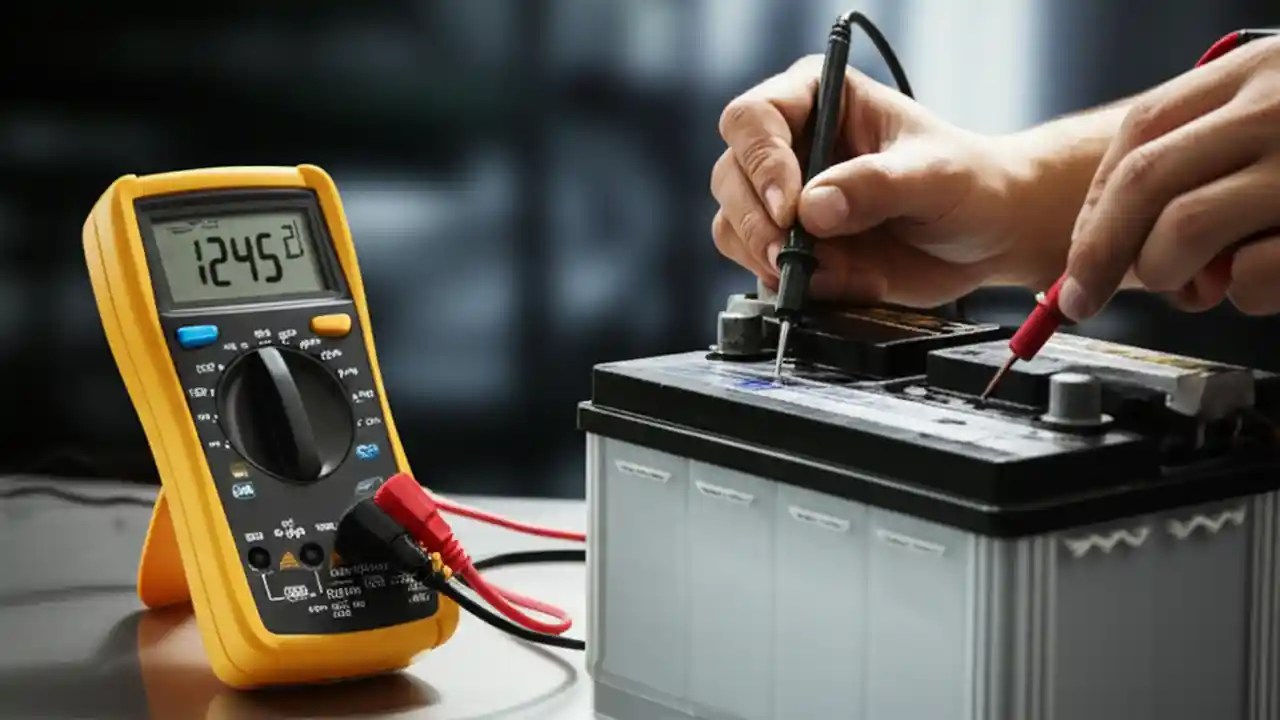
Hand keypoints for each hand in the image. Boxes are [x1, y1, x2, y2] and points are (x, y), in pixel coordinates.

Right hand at [710, 55, 1047, 306]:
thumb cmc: (968, 183)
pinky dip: (793, 286)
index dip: (763, 164)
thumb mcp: (934, 177)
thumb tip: (813, 208)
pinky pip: (760, 269)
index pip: (753, 119)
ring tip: (827, 274)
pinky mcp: (792, 248)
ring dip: (768, 258)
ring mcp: (785, 200)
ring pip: (732, 226)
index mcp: (819, 100)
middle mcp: (791, 146)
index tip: (790, 208)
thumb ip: (876, 187)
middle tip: (792, 255)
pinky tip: (845, 284)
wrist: (988, 235)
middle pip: (730, 176)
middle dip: (757, 222)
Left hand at [1061, 36, 1279, 320]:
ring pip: (1184, 230)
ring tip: (1192, 287)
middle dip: (1095, 253)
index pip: (1139, 135)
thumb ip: (1216, 152)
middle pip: (1145, 183)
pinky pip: (1253, 276)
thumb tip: (1119, 237)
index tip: (1076, 253)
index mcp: (1258, 74)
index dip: (1095, 204)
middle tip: (1079, 298)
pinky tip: (1256, 287)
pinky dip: (1240, 297)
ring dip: (1167, 277)